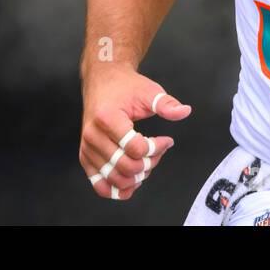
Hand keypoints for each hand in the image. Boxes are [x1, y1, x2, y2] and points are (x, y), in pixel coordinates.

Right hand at [79, 65, 190, 200]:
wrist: (102, 81)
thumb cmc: (125, 87)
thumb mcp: (149, 91)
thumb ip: (166, 104)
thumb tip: (185, 111)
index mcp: (107, 118)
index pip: (135, 148)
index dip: (156, 148)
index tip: (166, 140)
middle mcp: (93, 136)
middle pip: (125, 166)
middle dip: (149, 163)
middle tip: (158, 152)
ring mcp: (87, 148)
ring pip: (114, 179)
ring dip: (137, 177)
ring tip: (147, 162)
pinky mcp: (85, 157)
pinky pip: (100, 185)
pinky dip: (118, 188)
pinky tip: (133, 180)